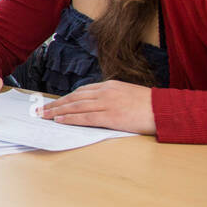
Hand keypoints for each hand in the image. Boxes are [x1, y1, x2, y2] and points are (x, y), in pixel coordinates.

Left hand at [41, 80, 155, 134]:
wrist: (166, 109)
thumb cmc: (150, 105)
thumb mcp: (128, 94)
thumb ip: (111, 97)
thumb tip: (97, 104)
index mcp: (109, 86)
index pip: (81, 91)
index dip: (65, 98)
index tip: (54, 103)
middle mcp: (105, 92)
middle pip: (74, 98)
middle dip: (55, 104)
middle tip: (40, 109)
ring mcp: (107, 104)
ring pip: (75, 107)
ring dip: (57, 111)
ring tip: (44, 115)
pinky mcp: (110, 116)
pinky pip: (85, 117)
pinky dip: (70, 118)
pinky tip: (59, 120)